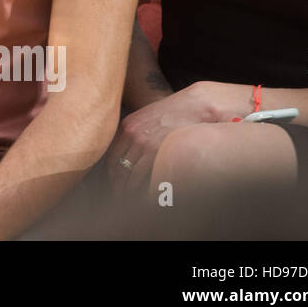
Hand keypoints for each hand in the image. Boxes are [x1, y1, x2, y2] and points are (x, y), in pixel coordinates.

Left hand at [106, 81, 244, 193]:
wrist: (195, 106)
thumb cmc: (176, 113)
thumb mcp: (149, 117)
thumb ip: (138, 133)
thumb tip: (133, 153)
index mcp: (128, 126)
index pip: (112, 156)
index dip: (112, 173)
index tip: (114, 183)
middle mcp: (132, 135)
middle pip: (118, 167)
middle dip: (117, 184)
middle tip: (119, 196)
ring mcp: (144, 144)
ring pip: (129, 174)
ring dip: (127, 189)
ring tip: (129, 200)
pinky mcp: (157, 152)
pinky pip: (143, 176)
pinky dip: (140, 188)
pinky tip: (143, 195)